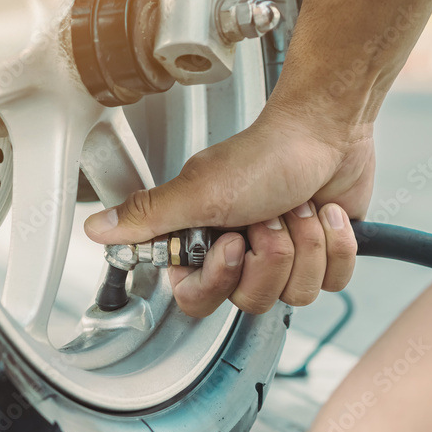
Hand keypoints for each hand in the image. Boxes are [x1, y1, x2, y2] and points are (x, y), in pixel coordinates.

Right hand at [84, 99, 372, 316]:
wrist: (326, 131)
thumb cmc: (266, 154)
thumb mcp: (199, 190)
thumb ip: (147, 216)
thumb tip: (95, 229)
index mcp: (202, 244)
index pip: (198, 298)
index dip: (220, 277)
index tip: (231, 241)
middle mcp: (238, 256)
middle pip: (252, 300)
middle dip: (269, 255)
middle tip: (266, 216)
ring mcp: (281, 259)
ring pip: (297, 294)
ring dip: (305, 243)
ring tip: (296, 208)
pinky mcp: (320, 257)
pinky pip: (333, 281)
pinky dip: (336, 243)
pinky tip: (325, 213)